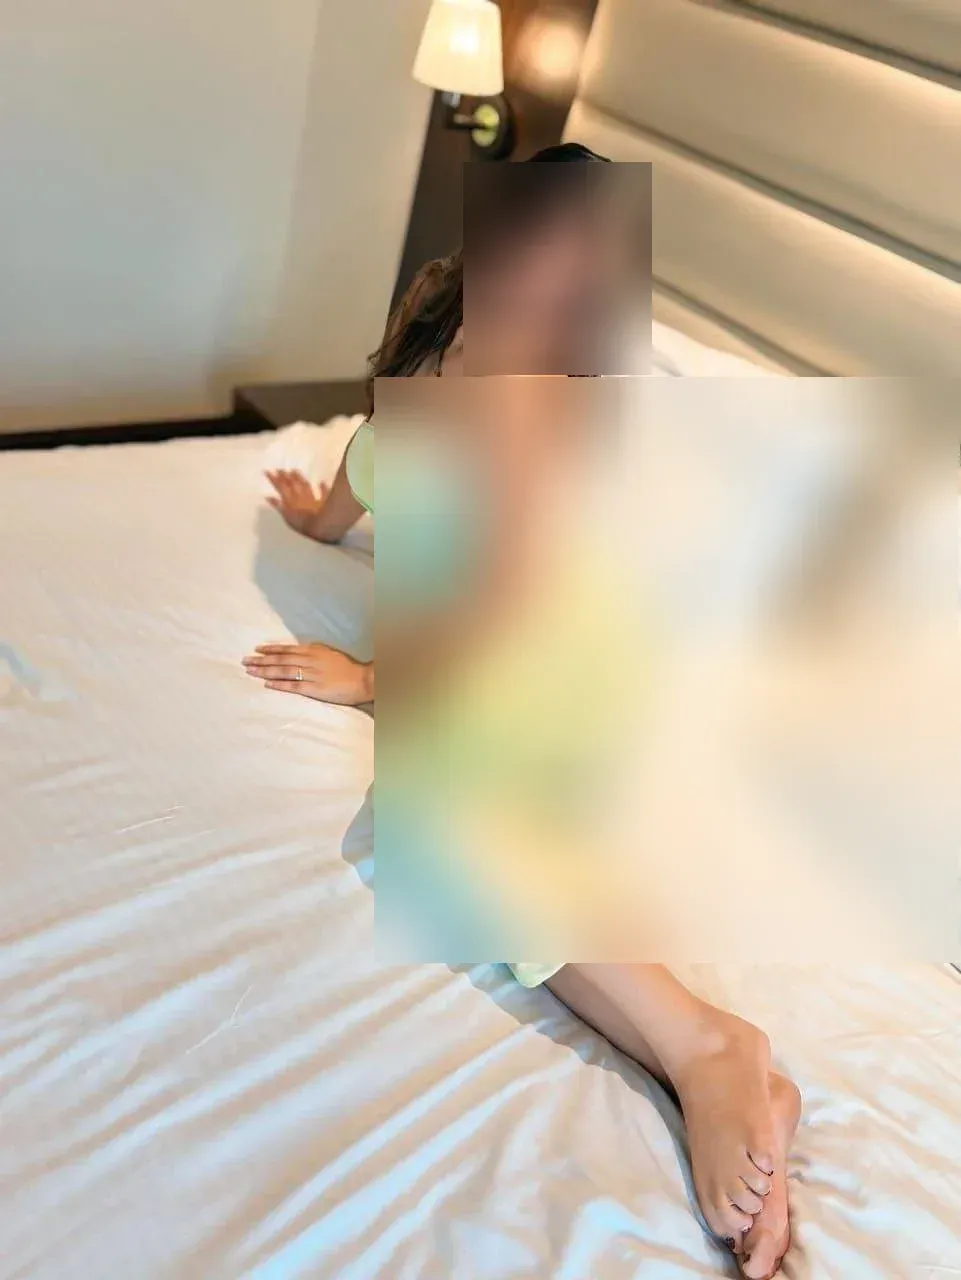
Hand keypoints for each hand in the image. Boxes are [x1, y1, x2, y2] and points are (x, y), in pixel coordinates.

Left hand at [243, 642, 372, 705]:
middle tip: (245, 661)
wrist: (362, 679)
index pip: (286, 649)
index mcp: (313, 651)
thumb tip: (297, 652)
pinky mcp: (314, 688)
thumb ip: (313, 652)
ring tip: (250, 672)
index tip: (256, 650)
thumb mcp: (329, 653)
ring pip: (283, 671)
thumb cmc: (347, 667)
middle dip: (261, 660)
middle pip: (280, 659)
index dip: (270, 650)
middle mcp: (309, 660)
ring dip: (265, 671)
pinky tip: (267, 684)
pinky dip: (279, 684)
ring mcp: (311, 674)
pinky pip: (292, 686)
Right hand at [265, 469, 329, 537]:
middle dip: (285, 476)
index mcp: (291, 500)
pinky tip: (322, 482)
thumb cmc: (303, 524)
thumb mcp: (287, 517)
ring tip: (294, 470)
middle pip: (292, 484)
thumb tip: (269, 497)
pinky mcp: (324, 501)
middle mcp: (301, 496)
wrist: (321, 525)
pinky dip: (322, 487)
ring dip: (300, 478)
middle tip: (280, 469)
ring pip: (305, 485)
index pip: (281, 487)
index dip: (274, 479)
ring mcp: (313, 498)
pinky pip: (323, 493)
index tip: (268, 471)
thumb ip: (278, 506)